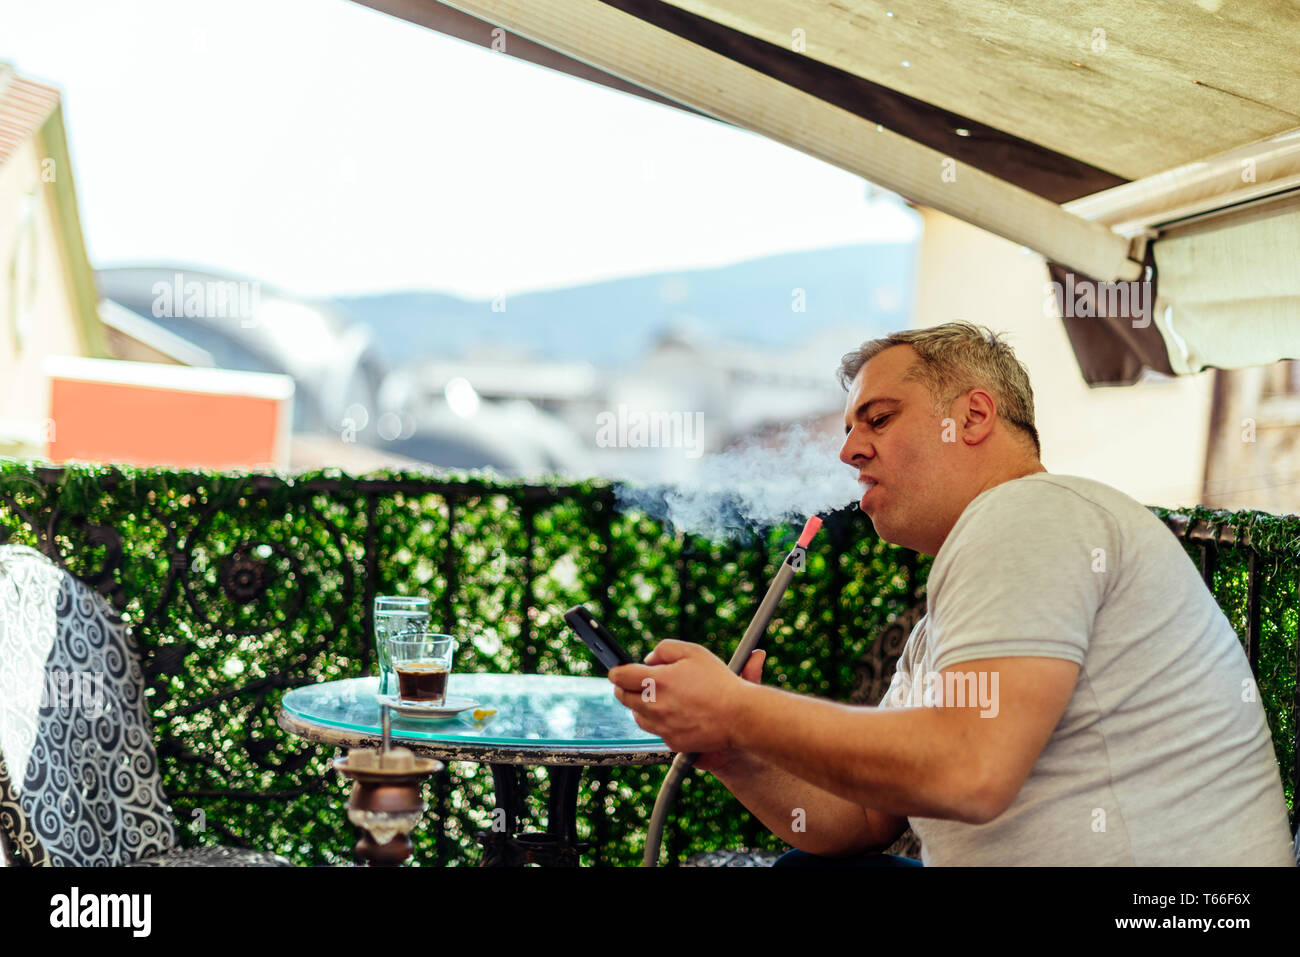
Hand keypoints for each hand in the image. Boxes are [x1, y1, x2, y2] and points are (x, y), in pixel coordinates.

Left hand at [607, 640, 762, 758]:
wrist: (738, 716)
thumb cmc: (718, 681)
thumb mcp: (692, 652)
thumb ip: (663, 650)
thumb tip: (647, 660)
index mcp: (655, 681)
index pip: (619, 676)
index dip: (616, 671)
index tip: (616, 670)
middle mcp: (654, 705)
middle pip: (623, 698)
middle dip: (624, 688)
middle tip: (632, 682)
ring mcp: (661, 726)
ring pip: (637, 716)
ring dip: (640, 705)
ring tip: (656, 697)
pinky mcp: (671, 742)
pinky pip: (656, 730)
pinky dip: (658, 721)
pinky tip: (673, 712)